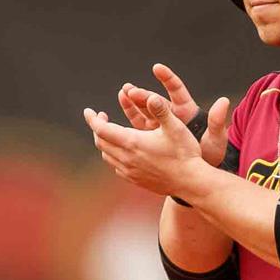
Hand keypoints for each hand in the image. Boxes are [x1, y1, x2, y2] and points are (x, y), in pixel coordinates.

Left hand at [84, 93, 210, 199]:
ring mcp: (129, 171)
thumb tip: (151, 96)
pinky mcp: (135, 180)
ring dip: (104, 142)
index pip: (102, 129)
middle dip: (97, 127)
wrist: (190, 182)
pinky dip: (113, 155)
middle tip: (101, 117)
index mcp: (132, 142)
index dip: (92, 119)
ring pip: (107, 155)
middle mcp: (126, 158)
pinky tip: (122, 150)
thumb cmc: (185, 153)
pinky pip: (116, 167)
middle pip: (101, 142)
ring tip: (110, 131)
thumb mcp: (175, 127)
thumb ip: (161, 110)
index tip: (88, 111)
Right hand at [115, 63, 231, 166]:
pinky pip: (139, 124)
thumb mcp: (215, 139)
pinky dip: (131, 115)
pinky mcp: (153, 136)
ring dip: (133, 101)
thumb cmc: (211, 153)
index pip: (176, 90)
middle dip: (143, 94)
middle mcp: (172, 115)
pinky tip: (122, 105)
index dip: (167, 79)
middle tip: (130, 90)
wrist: (201, 172)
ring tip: (123, 93)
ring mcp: (161, 125)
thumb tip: (224, 101)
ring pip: (145, 110)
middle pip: (156, 101)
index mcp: (187, 110)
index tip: (157, 68)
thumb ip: (217, 122)